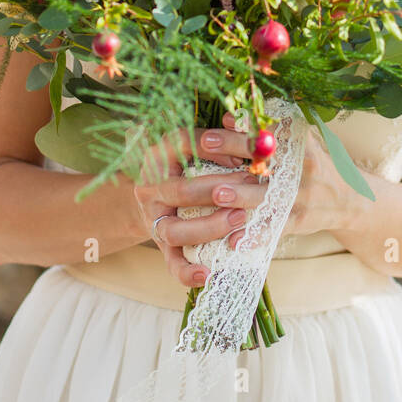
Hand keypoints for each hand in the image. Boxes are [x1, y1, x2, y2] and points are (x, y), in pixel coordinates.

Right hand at [132, 114, 268, 288]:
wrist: (159, 194)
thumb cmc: (193, 163)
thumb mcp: (201, 144)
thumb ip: (223, 136)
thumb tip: (246, 127)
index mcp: (160, 153)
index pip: (185, 143)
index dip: (218, 145)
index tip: (248, 151)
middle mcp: (150, 185)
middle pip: (180, 189)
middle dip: (218, 190)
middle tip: (250, 187)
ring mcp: (153, 217)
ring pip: (173, 229)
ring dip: (208, 227)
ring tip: (239, 220)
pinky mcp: (160, 244)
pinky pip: (171, 263)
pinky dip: (188, 272)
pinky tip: (209, 274)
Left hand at [226, 120, 350, 248]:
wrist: (348, 199)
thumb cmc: (312, 163)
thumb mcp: (300, 140)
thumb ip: (268, 129)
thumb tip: (230, 118)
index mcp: (300, 143)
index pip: (271, 128)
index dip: (247, 122)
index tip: (224, 118)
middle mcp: (302, 167)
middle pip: (265, 156)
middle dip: (235, 148)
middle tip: (206, 142)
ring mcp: (301, 196)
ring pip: (268, 196)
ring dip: (242, 196)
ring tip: (218, 193)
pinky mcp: (299, 221)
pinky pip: (274, 229)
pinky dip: (255, 236)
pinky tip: (234, 241)